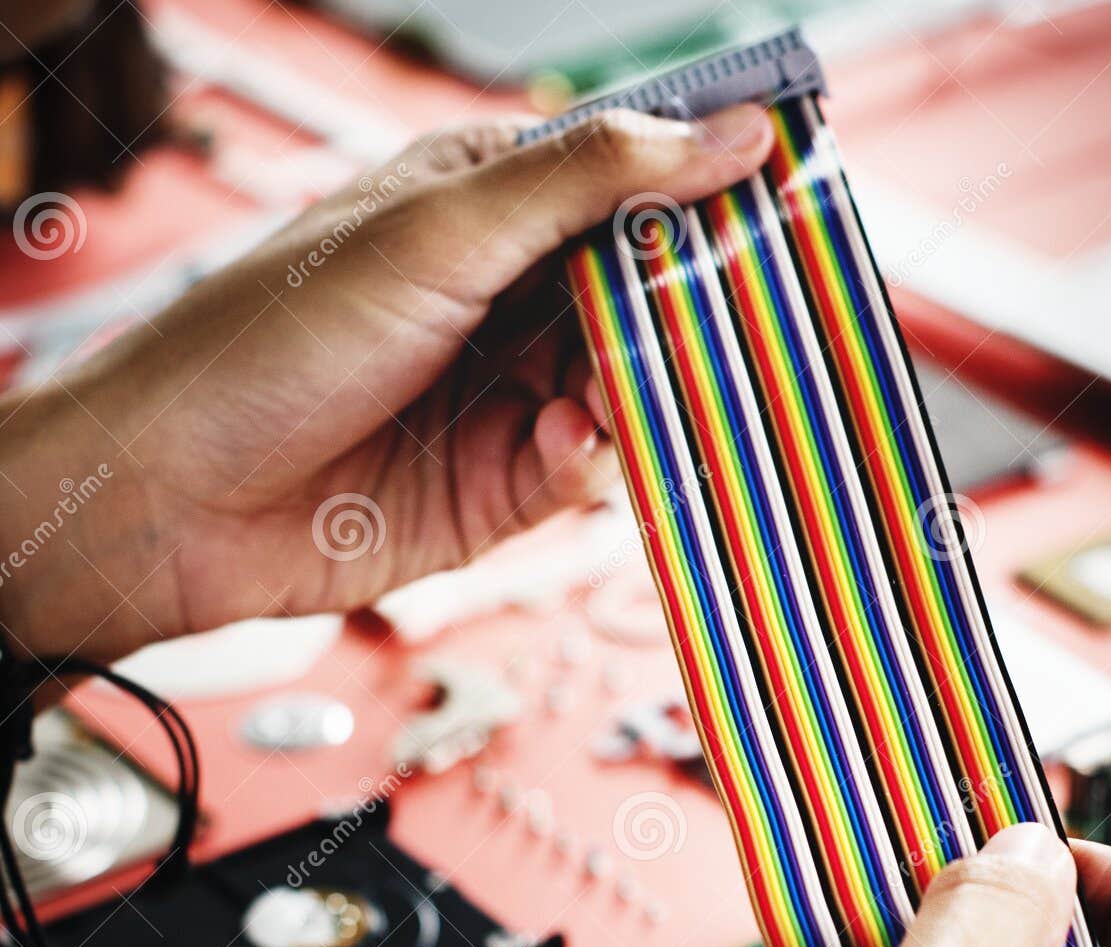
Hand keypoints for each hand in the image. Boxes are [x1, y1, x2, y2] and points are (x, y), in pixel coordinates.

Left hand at [0, 106, 772, 661]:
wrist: (175, 499)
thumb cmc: (273, 336)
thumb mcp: (441, 231)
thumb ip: (590, 181)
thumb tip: (728, 130)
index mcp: (492, 207)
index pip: (633, 182)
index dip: (708, 187)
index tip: (782, 195)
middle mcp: (512, 299)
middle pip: (649, 291)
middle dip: (691, 303)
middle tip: (740, 311)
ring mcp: (512, 393)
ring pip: (636, 385)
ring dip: (643, 388)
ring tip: (617, 385)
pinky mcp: (508, 485)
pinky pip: (593, 464)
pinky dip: (591, 452)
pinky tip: (559, 440)